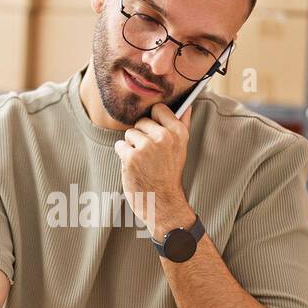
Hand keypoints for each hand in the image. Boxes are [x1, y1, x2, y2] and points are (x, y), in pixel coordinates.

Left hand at [114, 103, 194, 238]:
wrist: (163, 202)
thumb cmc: (169, 174)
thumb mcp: (181, 149)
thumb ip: (183, 124)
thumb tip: (187, 105)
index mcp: (178, 132)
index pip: (158, 109)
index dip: (154, 121)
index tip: (156, 133)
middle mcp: (164, 137)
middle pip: (141, 121)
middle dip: (141, 136)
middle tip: (150, 155)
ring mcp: (146, 147)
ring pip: (129, 133)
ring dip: (132, 146)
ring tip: (143, 162)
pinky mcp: (131, 157)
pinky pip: (120, 145)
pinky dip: (123, 156)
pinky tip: (134, 167)